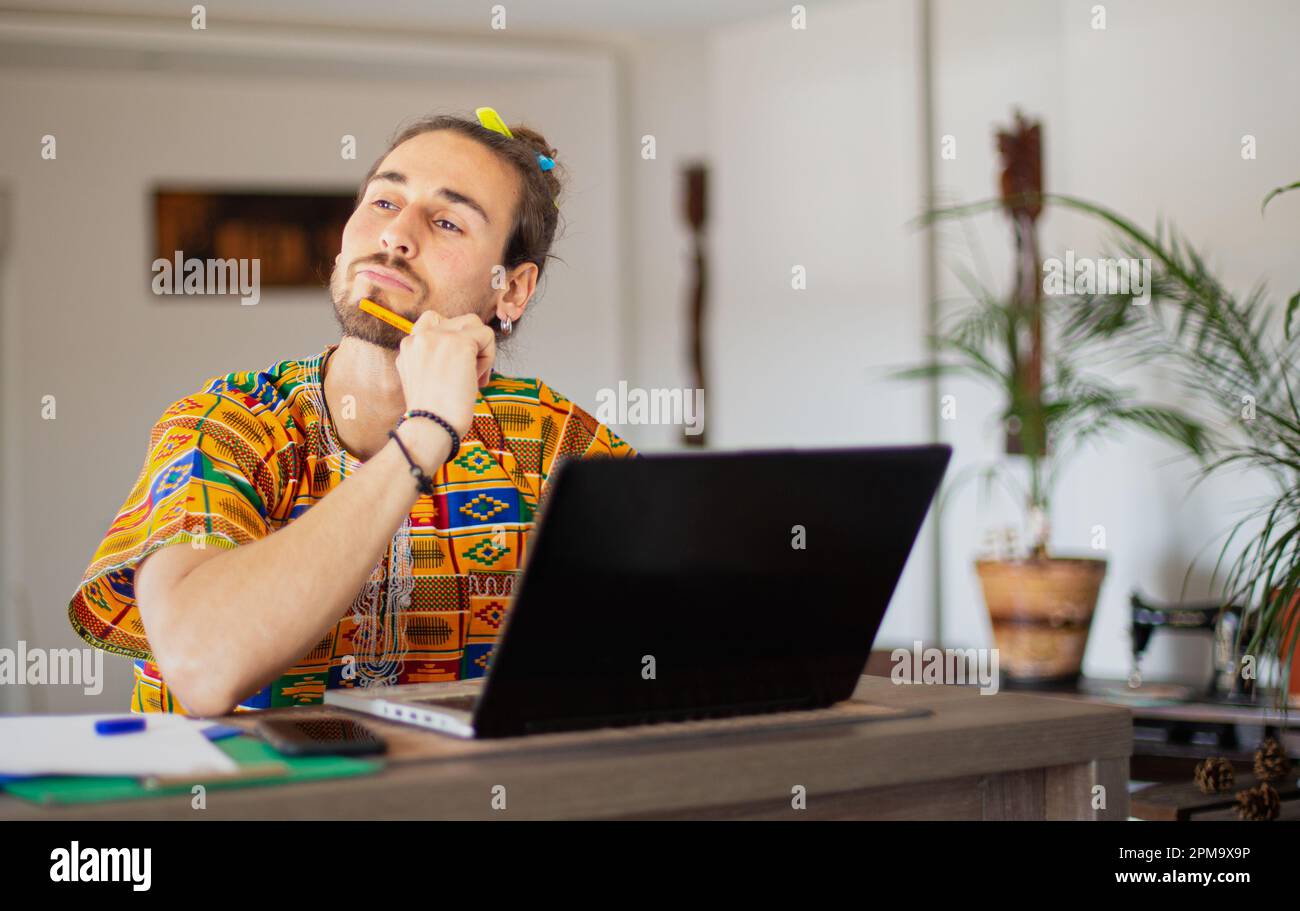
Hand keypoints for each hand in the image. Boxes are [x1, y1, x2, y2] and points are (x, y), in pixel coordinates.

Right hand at [394, 311, 495, 442]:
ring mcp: (438, 336)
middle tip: (468, 376)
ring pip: (474, 324)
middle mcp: (420, 337)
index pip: (436, 323)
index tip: (454, 368)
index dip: (453, 343)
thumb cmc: (433, 413)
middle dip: (469, 347)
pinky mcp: (459, 342)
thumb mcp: (424, 377)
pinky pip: (487, 336)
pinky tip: (477, 379)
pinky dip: (489, 358)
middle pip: (458, 322)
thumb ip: (434, 357)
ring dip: (480, 349)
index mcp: (409, 346)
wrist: (431, 427)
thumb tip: (464, 349)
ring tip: (473, 375)